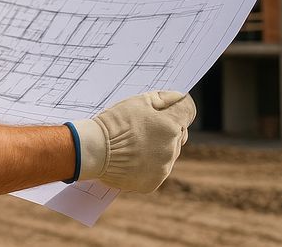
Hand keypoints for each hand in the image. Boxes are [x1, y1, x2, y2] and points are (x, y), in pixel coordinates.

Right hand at [72, 90, 195, 191]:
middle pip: (178, 135)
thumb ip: (164, 98)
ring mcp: (163, 169)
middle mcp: (171, 149)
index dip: (177, 107)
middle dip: (166, 130)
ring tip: (132, 144)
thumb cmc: (114, 123)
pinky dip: (146, 166)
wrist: (93, 150)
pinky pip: (156, 171)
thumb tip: (178, 98)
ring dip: (156, 148)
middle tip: (142, 127)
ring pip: (167, 154)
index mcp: (171, 126)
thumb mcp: (139, 101)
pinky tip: (130, 159)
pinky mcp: (152, 183)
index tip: (167, 108)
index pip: (188, 111)